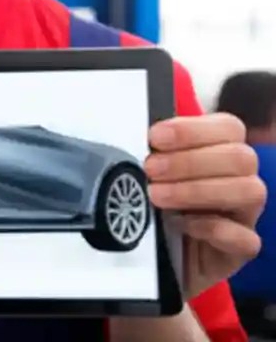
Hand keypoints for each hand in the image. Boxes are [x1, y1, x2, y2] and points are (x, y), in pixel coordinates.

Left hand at [144, 113, 265, 299]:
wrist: (153, 257)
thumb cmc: (153, 205)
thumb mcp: (149, 175)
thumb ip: (153, 154)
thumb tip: (135, 137)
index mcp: (221, 152)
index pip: (228, 128)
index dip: (192, 130)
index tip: (154, 138)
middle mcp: (240, 180)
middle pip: (241, 157)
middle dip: (189, 161)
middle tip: (151, 169)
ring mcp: (244, 216)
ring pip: (250, 191)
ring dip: (198, 190)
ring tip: (157, 195)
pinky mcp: (240, 250)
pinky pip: (246, 238)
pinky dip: (214, 228)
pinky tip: (183, 224)